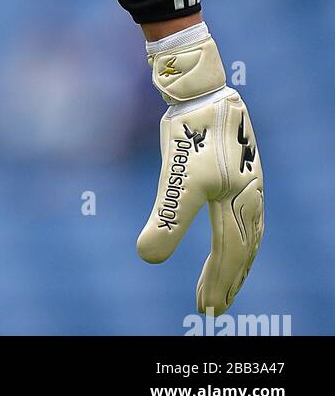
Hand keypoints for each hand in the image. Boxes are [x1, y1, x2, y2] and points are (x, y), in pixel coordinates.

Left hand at [137, 29, 263, 314]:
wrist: (198, 88)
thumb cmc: (191, 134)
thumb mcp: (177, 179)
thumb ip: (166, 219)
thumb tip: (146, 257)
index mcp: (241, 203)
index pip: (231, 253)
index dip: (220, 282)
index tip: (206, 307)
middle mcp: (249, 195)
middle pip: (244, 248)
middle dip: (228, 278)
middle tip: (212, 305)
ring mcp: (246, 181)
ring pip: (246, 231)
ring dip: (233, 260)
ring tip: (220, 281)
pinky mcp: (235, 166)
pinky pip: (242, 212)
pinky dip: (236, 235)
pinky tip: (225, 237)